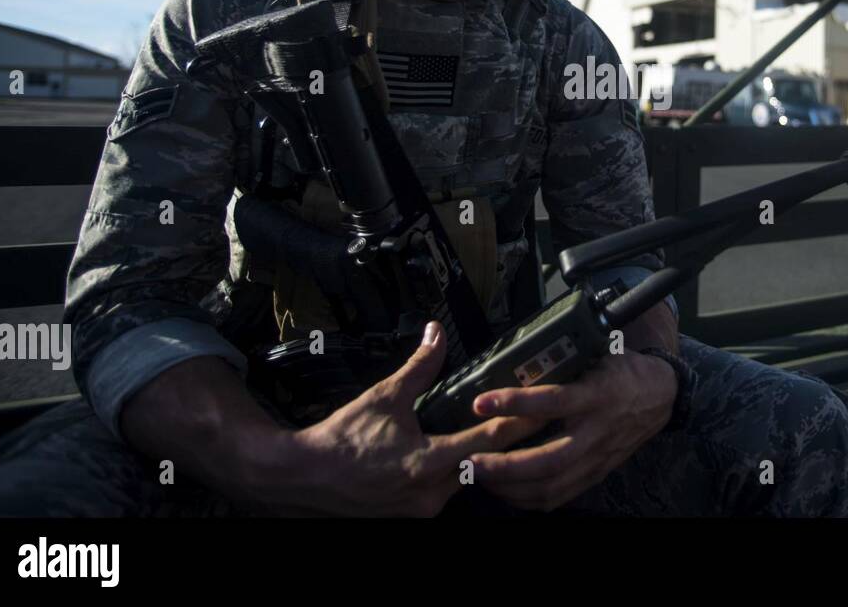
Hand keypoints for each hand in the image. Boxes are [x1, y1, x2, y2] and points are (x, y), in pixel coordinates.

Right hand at [284, 322, 548, 516]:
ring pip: (466, 479)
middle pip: (484, 464)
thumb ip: (419, 367)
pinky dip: (458, 468)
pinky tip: (463, 448)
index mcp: (428, 464)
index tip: (545, 407)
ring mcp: (421, 509)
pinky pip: (446, 489)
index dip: (520, 422)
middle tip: (533, 415)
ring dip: (483, 456)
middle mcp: (431, 494)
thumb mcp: (385, 397)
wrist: (302, 478)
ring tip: (505, 429)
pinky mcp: (412, 514)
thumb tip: (435, 333)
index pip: (489, 441)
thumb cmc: (342, 439)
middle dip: (508, 441)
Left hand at [466, 351, 676, 510]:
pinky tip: (505, 492)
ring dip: (511, 487)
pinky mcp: (597, 473)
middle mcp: (597, 430)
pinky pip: (561, 495)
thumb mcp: (596, 354)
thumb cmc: (621, 370)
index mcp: (596, 394)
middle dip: (506, 466)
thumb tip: (515, 356)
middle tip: (470, 461)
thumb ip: (562, 360)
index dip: (515, 403)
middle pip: (549, 460)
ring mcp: (598, 456)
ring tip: (479, 477)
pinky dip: (529, 498)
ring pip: (553, 484)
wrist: (661, 396)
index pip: (553, 402)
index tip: (480, 403)